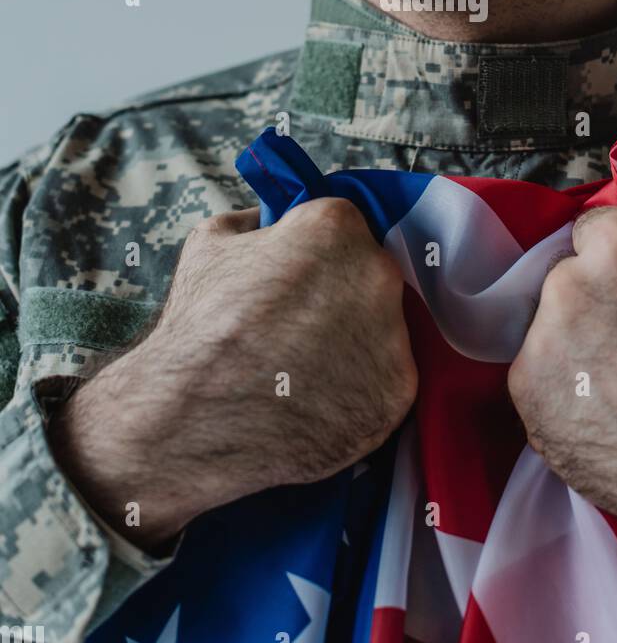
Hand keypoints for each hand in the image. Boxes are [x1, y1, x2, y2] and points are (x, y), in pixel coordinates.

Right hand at [48, 200, 416, 550]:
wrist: (192, 422)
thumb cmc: (197, 326)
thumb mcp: (209, 243)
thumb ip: (253, 221)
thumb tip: (267, 220)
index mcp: (336, 228)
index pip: (341, 226)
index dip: (312, 251)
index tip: (292, 276)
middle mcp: (378, 274)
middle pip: (368, 273)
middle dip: (337, 292)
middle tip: (294, 324)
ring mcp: (395, 336)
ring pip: (382, 326)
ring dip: (352, 339)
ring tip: (302, 366)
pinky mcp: (399, 391)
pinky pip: (386, 377)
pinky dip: (359, 387)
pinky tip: (318, 397)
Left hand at [506, 206, 616, 602]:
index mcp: (613, 249)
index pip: (594, 227)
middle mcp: (564, 288)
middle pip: (567, 277)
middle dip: (596, 296)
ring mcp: (538, 345)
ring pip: (550, 327)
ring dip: (576, 343)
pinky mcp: (524, 398)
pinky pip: (541, 376)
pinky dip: (565, 389)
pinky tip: (606, 410)